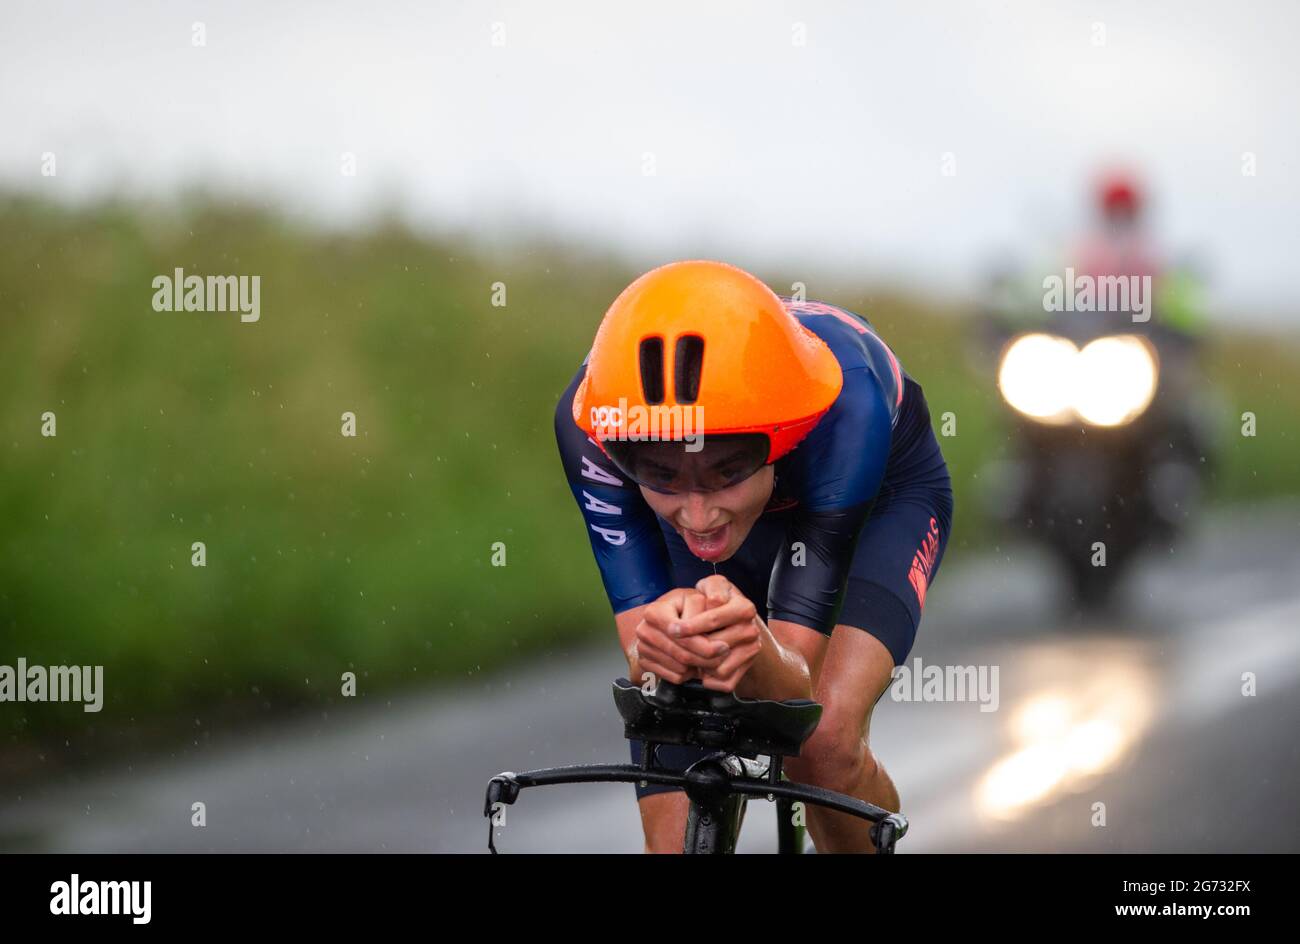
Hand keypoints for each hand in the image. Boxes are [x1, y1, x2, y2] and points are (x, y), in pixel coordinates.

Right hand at [633, 588, 730, 684]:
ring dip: (699, 666)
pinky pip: (673, 676)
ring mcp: (642, 648)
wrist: (667, 618)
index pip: (682, 635)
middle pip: (681, 654)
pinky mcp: (645, 663)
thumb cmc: (686, 608)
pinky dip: (688, 673)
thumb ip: (705, 612)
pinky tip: (693, 662)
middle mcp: (643, 630)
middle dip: (706, 658)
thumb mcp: (696, 602)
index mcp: (654, 612)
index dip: (705, 643)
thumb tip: (716, 626)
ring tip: (709, 657)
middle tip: (723, 657)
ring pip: (680, 667)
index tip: (724, 645)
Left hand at [668, 575, 763, 692]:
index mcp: (744, 608)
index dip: (690, 625)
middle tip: (673, 647)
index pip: (714, 619)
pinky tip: (701, 668)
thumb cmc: (718, 600)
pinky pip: (725, 681)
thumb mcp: (715, 586)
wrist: (735, 620)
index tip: (671, 629)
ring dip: (699, 666)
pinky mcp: (748, 666)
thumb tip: (714, 600)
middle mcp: (751, 630)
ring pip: (719, 667)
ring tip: (688, 656)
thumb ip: (713, 588)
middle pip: (715, 647)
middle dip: (691, 649)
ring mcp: (751, 650)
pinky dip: (709, 679)